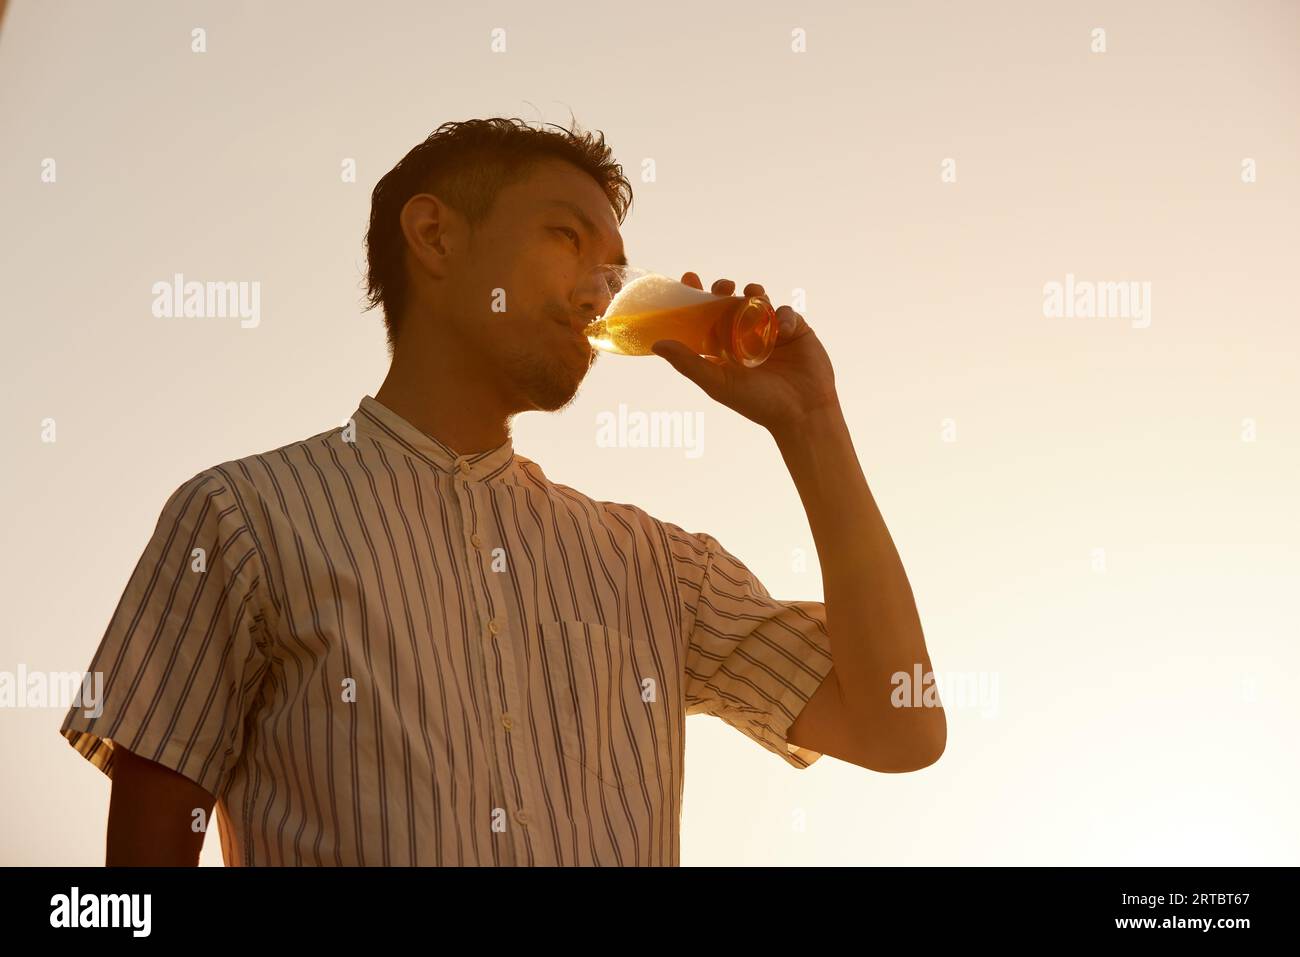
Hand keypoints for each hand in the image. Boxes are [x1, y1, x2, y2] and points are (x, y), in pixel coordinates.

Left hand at [651, 272, 839, 436]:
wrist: (801, 413)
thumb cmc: (757, 403)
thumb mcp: (718, 382)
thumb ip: (689, 363)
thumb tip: (657, 344)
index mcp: (724, 349)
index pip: (706, 317)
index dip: (697, 296)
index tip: (689, 277)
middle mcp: (745, 338)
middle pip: (730, 304)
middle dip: (724, 289)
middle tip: (722, 287)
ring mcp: (771, 332)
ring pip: (758, 302)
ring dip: (754, 294)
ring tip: (752, 295)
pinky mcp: (795, 330)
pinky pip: (786, 313)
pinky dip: (783, 315)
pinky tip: (783, 330)